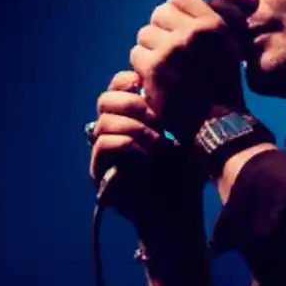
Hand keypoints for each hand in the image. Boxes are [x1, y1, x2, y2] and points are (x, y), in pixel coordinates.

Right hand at [88, 70, 205, 237]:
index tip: (153, 87)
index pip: (120, 84)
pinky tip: (147, 155)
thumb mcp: (186, 132)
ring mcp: (105, 151)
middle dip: (133, 103)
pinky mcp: (99, 172)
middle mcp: (115, 130)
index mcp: (133, 115)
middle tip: (158, 116)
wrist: (180, 212)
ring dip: (134, 127)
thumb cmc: (187, 172)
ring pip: (104, 121)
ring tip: (159, 141)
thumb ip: (175, 104)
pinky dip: (126, 144)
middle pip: (106, 98)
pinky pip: (102, 145)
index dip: (132, 80)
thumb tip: (171, 73)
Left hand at [129, 0, 246, 141]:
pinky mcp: (154, 69)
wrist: (216, 122)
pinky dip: (142, 67)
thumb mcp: (231, 46)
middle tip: (168, 50)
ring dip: (150, 49)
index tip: (178, 28)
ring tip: (164, 66)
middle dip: (161, 30)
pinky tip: (155, 79)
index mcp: (213, 25)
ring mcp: (171, 50)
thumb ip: (220, 18)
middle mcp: (192, 34)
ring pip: (145, 34)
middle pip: (159, 14)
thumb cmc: (223, 85)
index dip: (176, 12)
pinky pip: (136, 54)